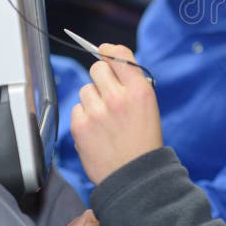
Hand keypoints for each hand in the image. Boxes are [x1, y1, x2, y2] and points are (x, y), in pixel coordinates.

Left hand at [71, 44, 162, 184]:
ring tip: (105, 118)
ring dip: (92, 99)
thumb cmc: (143, 139)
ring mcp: (97, 111)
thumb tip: (110, 59)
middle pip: (97, 68)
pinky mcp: (80, 125)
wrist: (134, 175)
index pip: (119, 56)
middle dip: (101, 77)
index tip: (103, 51)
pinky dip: (85, 116)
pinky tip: (97, 130)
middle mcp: (118, 97)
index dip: (109, 51)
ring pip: (85, 89)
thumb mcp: (148, 105)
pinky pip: (76, 108)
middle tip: (108, 93)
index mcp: (139, 90)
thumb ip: (131, 82)